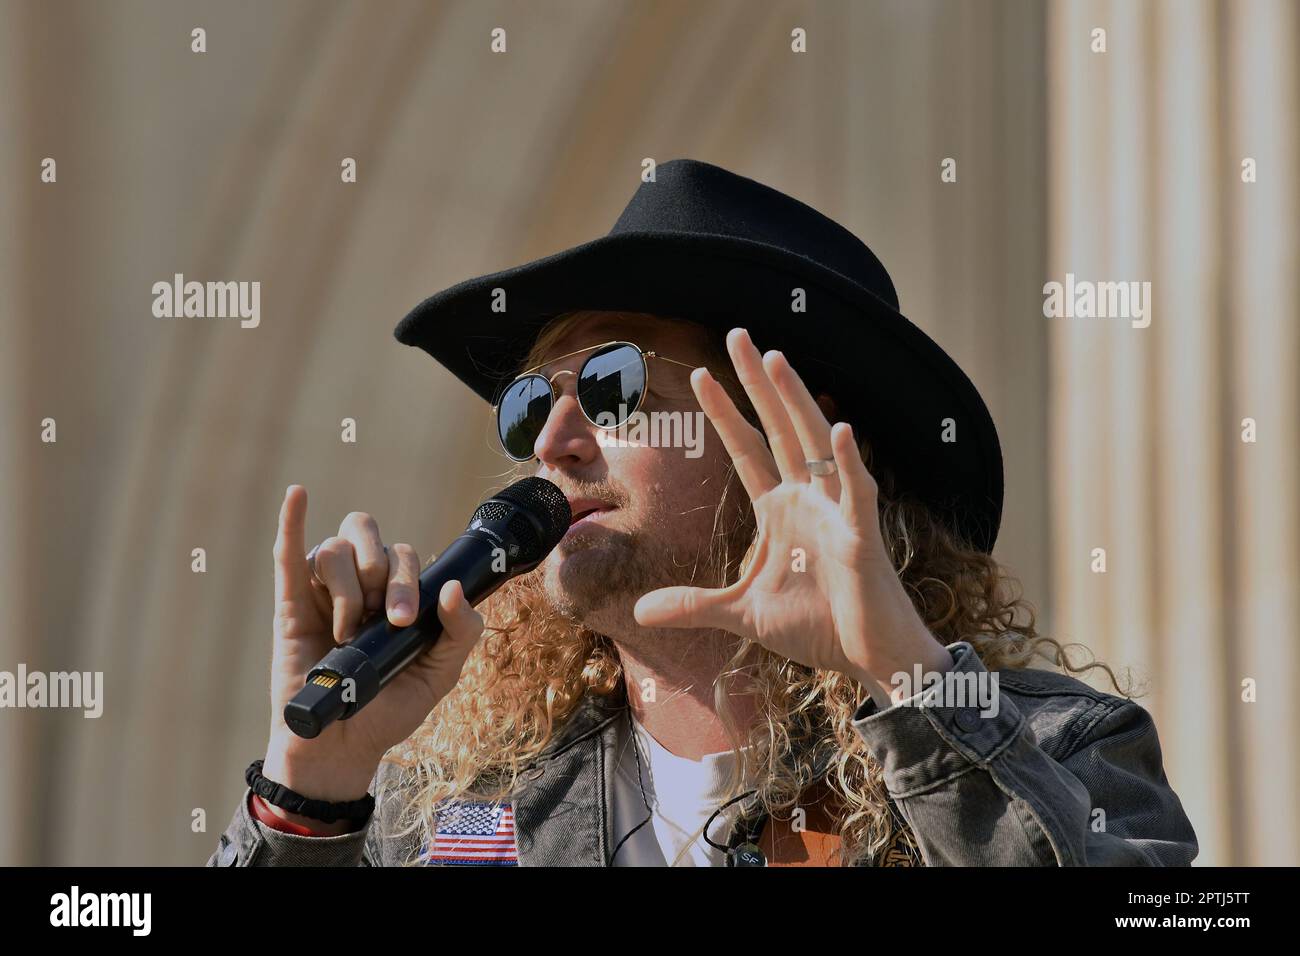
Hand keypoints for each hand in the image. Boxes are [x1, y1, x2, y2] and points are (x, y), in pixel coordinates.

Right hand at [263, 486, 485, 812]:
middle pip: (369, 537)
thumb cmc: (390, 709)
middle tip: (387, 618)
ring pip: (334, 549)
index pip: (403, 556)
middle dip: (384, 574)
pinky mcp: (290, 605)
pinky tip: (297, 495)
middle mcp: (360, 585)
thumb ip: (461, 633)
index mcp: (395, 594)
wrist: (343, 747)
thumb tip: (454, 590)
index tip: (405, 622)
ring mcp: (323, 592)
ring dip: (346, 586)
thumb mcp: (440, 674)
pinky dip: (291, 521)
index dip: (408, 580)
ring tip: (347, 629)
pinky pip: (289, 554)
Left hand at [633, 329, 952, 704]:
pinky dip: (847, 462)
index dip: (725, 412)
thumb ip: (693, 605)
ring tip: (773, 360)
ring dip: (794, 402)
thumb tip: (638, 613)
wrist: (867, 657)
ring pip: (814, 444)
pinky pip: (856, 492)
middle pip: (779, 428)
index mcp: (780, 510)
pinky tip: (837, 428)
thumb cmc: (816, 627)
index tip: (699, 374)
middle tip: (737, 333)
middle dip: (756, 383)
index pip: (747, 449)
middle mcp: (807, 499)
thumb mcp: (741, 614)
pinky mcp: (862, 538)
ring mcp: (836, 513)